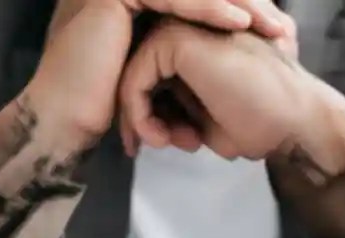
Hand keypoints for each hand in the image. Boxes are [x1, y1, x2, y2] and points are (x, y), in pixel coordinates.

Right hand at [30, 0, 289, 144]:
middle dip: (244, 4)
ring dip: (234, 4)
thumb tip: (230, 41)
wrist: (63, 120)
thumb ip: (178, 48)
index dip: (236, 8)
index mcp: (136, 1)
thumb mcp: (156, 71)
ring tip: (269, 24)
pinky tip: (238, 21)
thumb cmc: (104, 105)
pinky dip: (206, 9)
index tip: (276, 31)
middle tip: (281, 27)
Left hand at [117, 17, 344, 183]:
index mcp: (199, 38)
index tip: (154, 143)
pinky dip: (138, 114)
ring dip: (138, 117)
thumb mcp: (207, 114)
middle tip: (149, 147)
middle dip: (136, 113)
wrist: (294, 121)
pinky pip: (135, 78)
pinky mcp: (177, 37)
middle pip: (138, 69)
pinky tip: (160, 137)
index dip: (146, 109)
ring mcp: (183, 24)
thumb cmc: (263, 121)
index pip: (152, 71)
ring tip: (161, 145)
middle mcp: (190, 23)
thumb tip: (143, 116)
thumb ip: (176, 104)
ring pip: (132, 73)